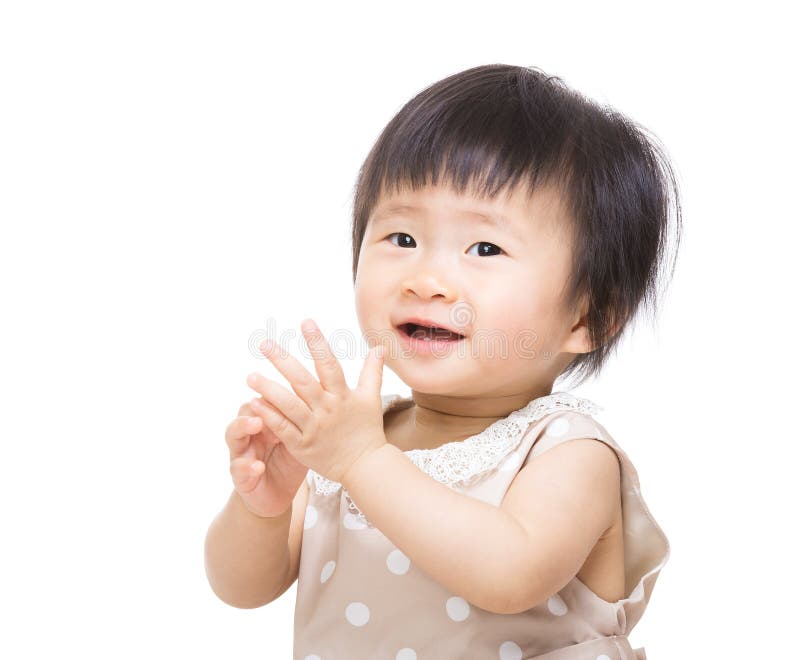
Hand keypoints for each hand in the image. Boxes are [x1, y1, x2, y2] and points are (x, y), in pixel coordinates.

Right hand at [224, 399, 309, 517]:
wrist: (277, 495)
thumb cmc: (288, 462)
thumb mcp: (299, 440)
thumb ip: (302, 422)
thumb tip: (319, 394)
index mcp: (265, 420)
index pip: (265, 399)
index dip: (274, 393)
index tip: (289, 387)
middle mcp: (250, 432)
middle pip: (246, 410)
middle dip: (255, 403)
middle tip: (264, 398)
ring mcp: (241, 452)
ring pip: (233, 433)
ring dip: (243, 426)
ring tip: (256, 424)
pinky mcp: (239, 475)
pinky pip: (238, 468)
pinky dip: (247, 466)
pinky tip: (257, 466)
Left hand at [246, 318, 386, 484]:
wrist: (365, 467)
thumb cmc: (367, 430)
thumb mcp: (371, 399)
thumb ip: (372, 372)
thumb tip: (378, 347)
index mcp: (343, 396)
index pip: (329, 364)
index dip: (318, 343)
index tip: (306, 322)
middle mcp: (327, 410)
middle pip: (303, 382)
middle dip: (283, 361)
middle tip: (264, 344)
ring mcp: (314, 428)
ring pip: (288, 405)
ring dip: (269, 389)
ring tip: (250, 376)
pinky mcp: (302, 446)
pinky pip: (283, 429)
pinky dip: (269, 416)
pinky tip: (254, 403)